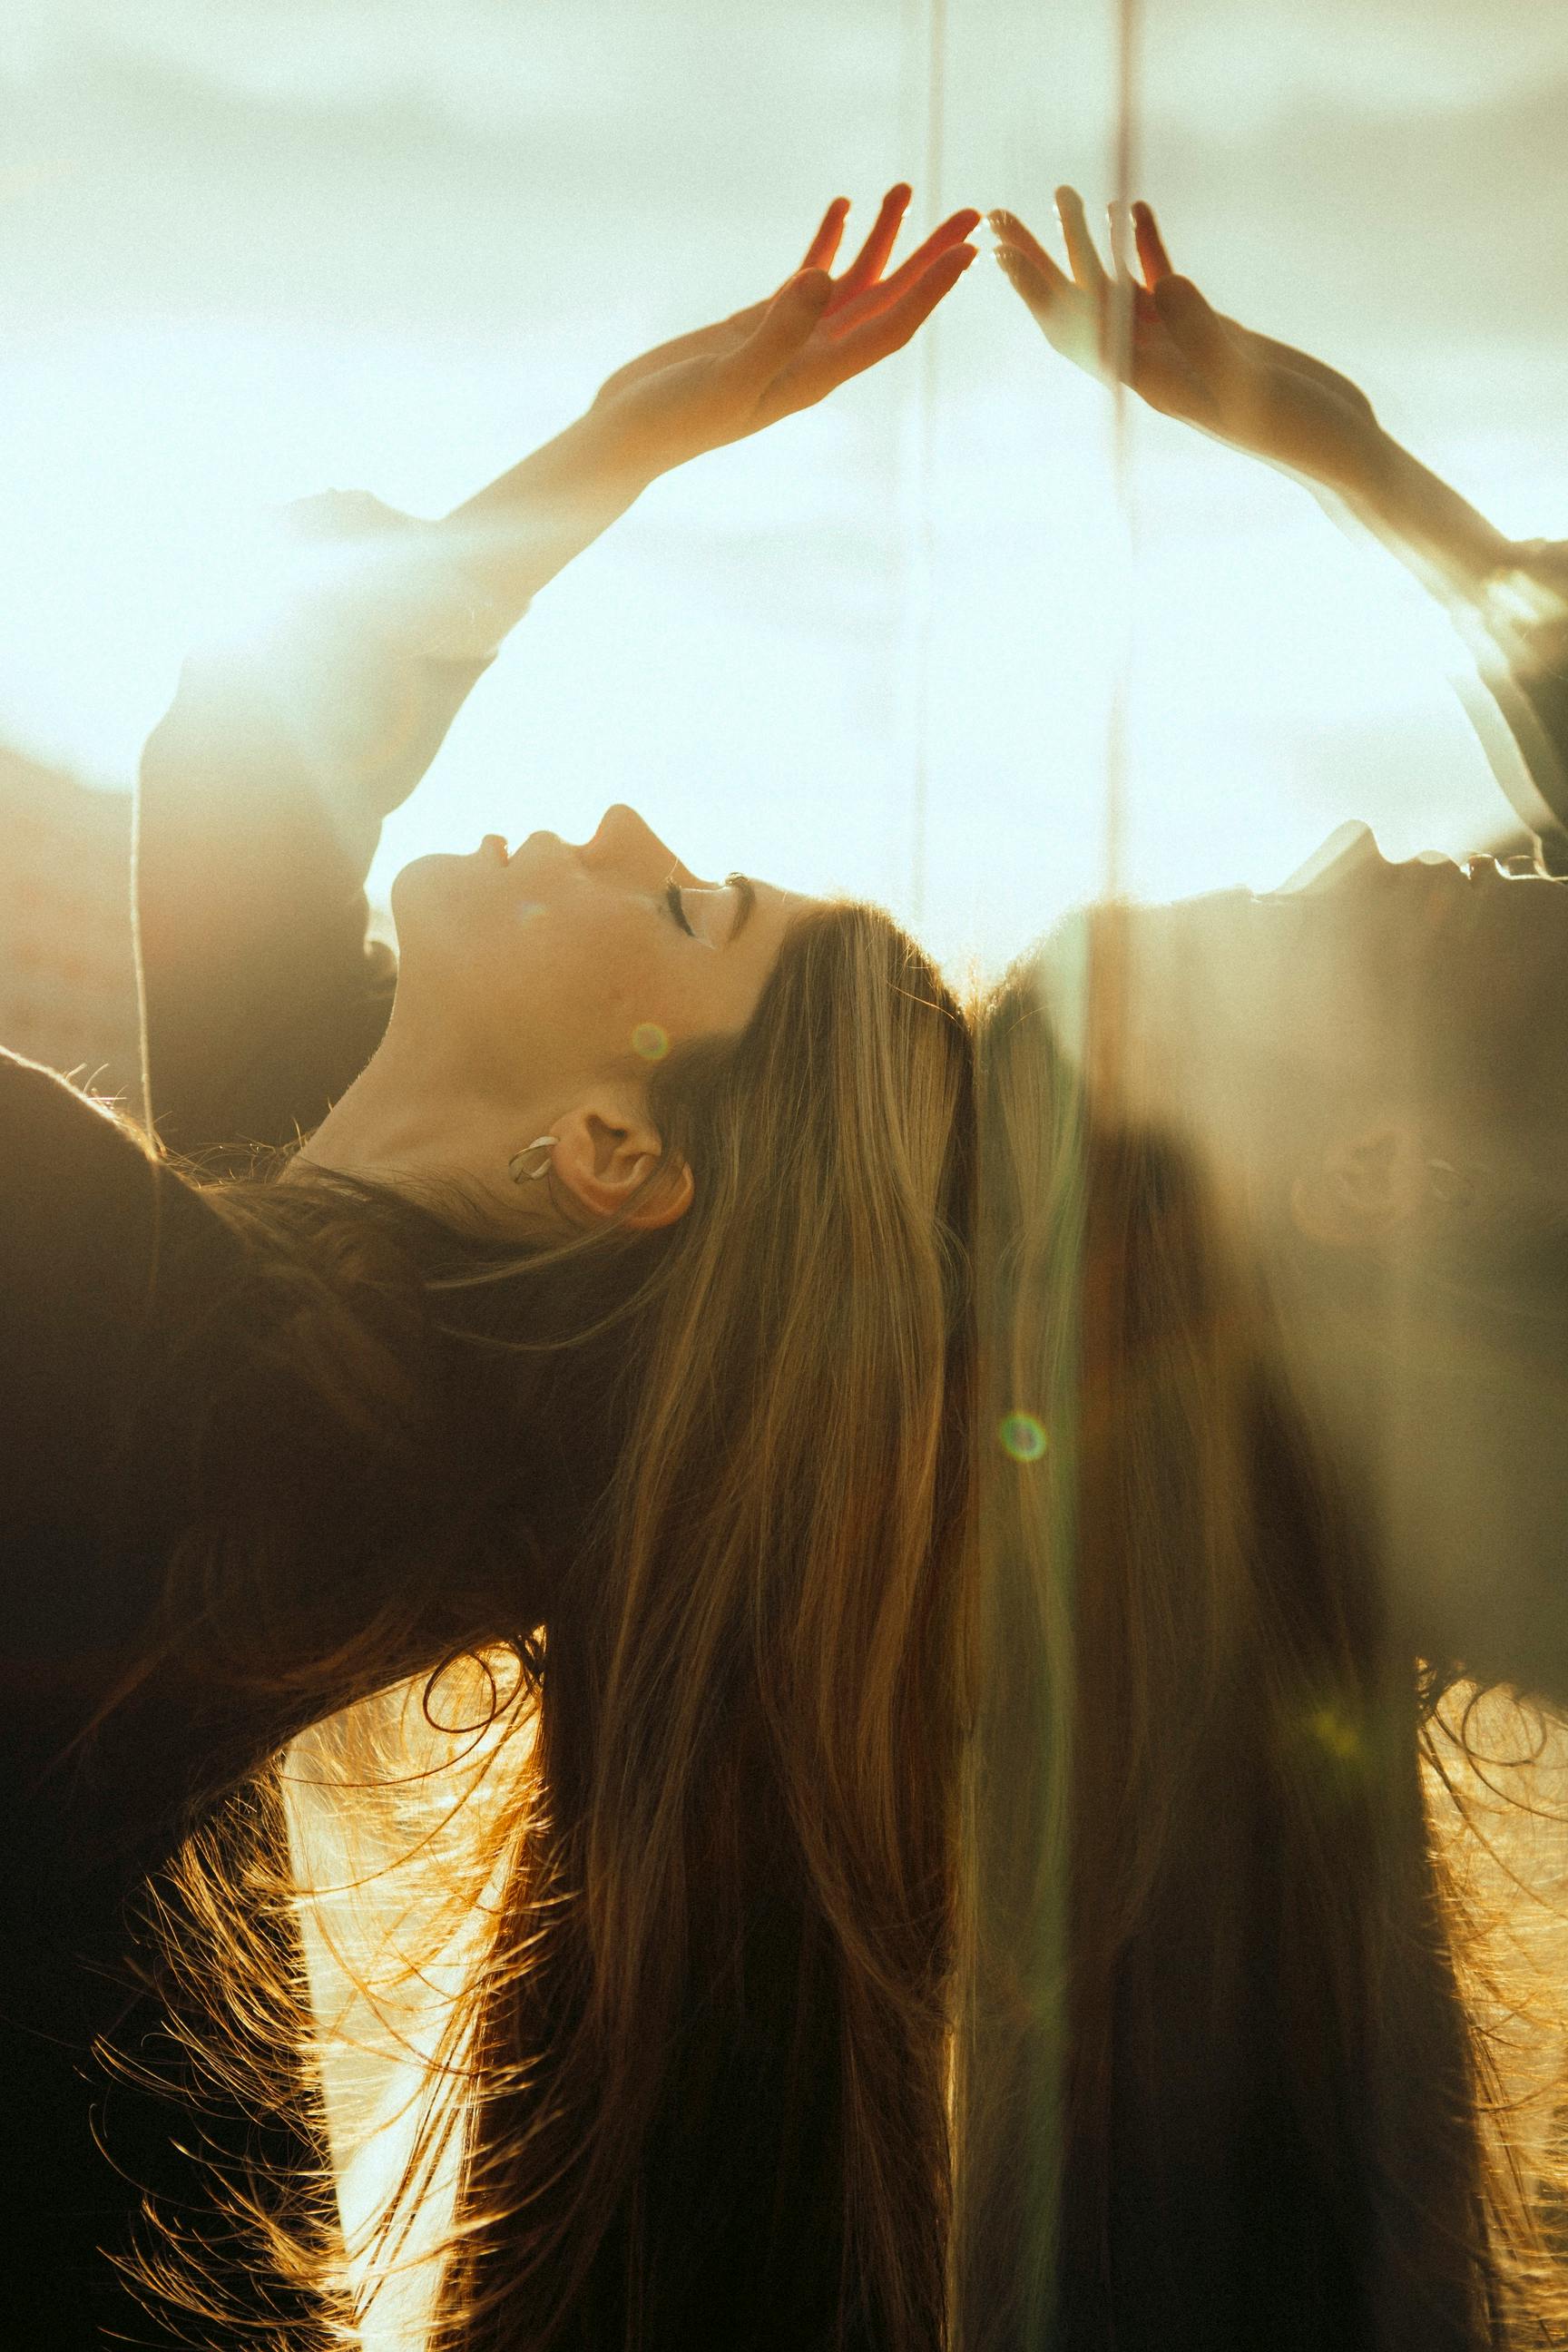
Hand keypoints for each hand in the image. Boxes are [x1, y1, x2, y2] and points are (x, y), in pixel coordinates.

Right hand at [587, 186, 979, 481]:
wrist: (629, 432)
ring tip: (906, 190)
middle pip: (887, 301)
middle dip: (929, 258)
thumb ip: (778, 330)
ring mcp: (788, 338)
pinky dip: (827, 241)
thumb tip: (825, 278)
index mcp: (817, 376)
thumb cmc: (675, 418)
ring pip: (851, 283)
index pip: (890, 328)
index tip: (967, 252)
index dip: (931, 290)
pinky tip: (844, 207)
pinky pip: (807, 276)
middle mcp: (814, 357)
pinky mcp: (758, 323)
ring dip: (882, 239)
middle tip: (971, 213)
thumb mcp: (729, 377)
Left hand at [991, 188, 1378, 493]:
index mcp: (1149, 382)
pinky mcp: (1209, 331)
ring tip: (1055, 194)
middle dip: (1037, 262)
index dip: (1038, 292)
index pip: (1079, 332)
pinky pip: (1163, 281)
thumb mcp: (1249, 384)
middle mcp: (1152, 365)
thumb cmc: (1298, 431)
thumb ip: (1205, 337)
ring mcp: (1179, 346)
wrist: (1338, 448)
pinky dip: (1143, 244)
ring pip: (1116, 287)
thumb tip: (1163, 285)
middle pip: (1079, 307)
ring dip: (1082, 244)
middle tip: (994, 217)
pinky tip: (1130, 207)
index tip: (1000, 254)